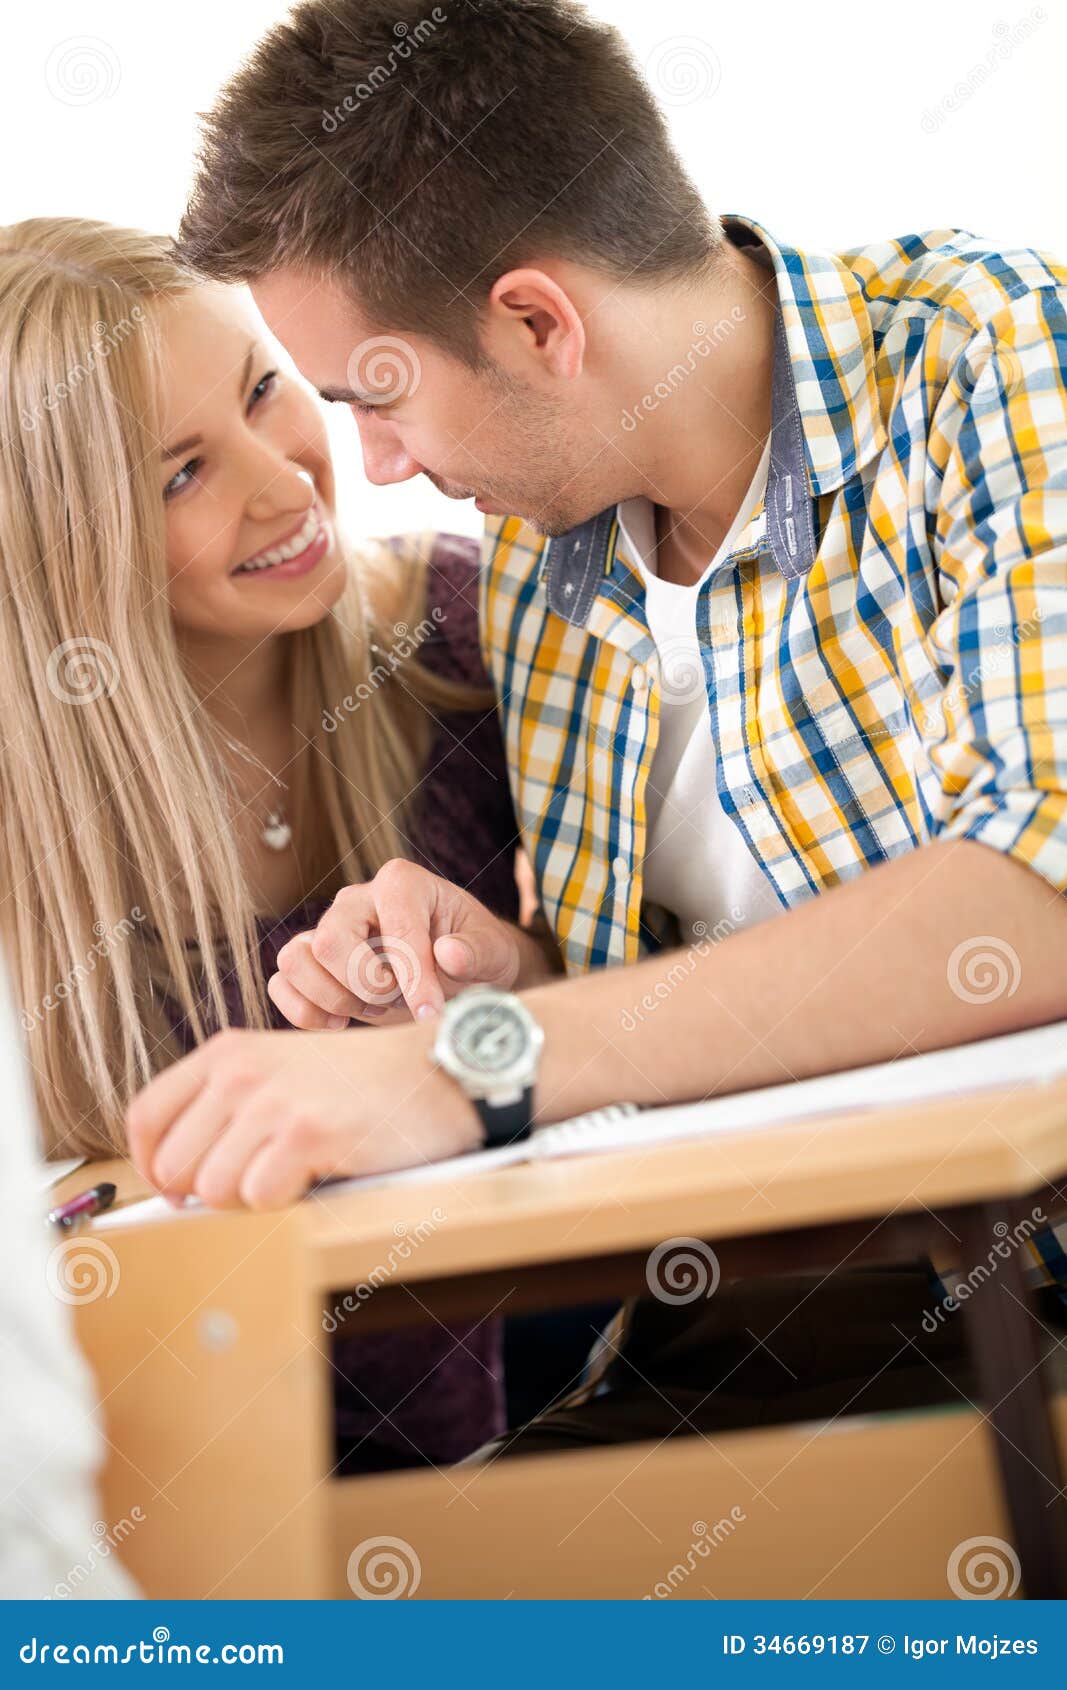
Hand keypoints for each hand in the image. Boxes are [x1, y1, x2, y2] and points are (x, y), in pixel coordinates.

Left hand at [126, 1022, 480, 1209]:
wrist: (440, 1071)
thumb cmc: (365, 1084)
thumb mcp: (283, 1071)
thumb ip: (228, 1109)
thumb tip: (177, 1183)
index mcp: (226, 1053)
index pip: (145, 1118)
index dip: (153, 1166)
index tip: (179, 1189)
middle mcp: (240, 1072)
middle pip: (174, 1166)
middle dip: (207, 1192)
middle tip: (255, 1183)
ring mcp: (272, 1101)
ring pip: (213, 1191)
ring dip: (252, 1199)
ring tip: (294, 1173)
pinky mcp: (307, 1133)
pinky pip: (260, 1199)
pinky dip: (289, 1201)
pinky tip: (321, 1172)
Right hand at [267, 859, 522, 1029]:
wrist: (461, 972)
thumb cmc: (475, 953)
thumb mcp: (493, 951)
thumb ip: (476, 951)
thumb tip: (449, 953)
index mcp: (402, 883)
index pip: (393, 923)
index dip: (411, 974)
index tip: (431, 1011)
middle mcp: (357, 900)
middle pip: (329, 940)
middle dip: (365, 986)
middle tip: (398, 1001)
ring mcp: (329, 930)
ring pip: (295, 959)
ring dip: (334, 998)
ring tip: (373, 1010)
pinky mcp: (313, 964)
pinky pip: (281, 984)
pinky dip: (305, 1012)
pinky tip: (341, 1023)